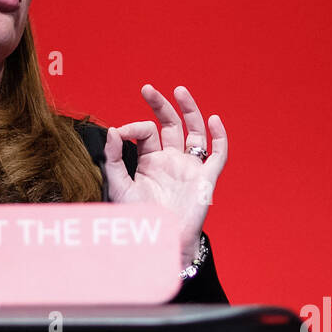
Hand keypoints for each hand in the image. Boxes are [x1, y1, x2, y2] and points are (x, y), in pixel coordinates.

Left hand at [105, 85, 227, 263]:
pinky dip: (219, 136)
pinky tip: (212, 120)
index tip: (120, 133)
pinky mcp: (206, 178)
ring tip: (179, 90)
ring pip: (194, 132)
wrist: (158, 242)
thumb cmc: (138, 220)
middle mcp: (170, 161)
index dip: (133, 128)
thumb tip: (112, 131)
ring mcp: (189, 167)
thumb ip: (113, 160)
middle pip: (170, 125)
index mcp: (149, 162)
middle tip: (147, 89)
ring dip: (189, 110)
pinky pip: (218, 153)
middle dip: (160, 106)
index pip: (145, 134)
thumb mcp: (119, 188)